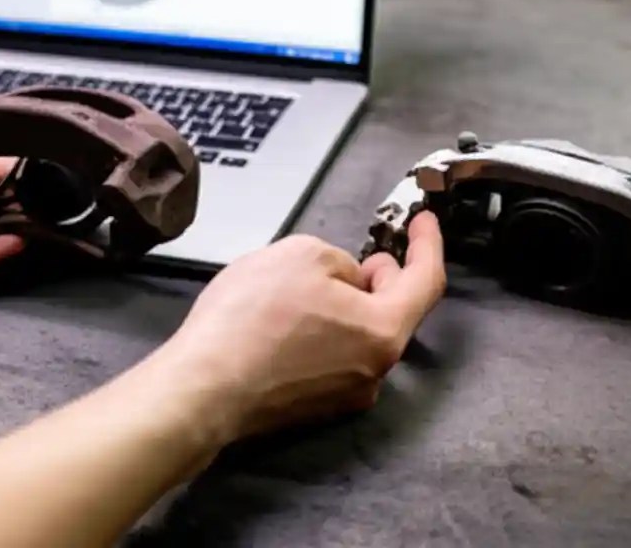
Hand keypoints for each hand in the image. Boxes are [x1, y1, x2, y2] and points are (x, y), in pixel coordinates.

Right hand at [159, 212, 445, 439]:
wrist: (202, 388)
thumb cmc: (252, 316)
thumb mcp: (303, 254)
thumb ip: (341, 260)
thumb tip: (346, 282)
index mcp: (384, 331)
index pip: (426, 281)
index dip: (428, 244)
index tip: (425, 222)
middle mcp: (374, 371)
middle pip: (394, 313)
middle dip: (385, 279)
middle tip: (367, 256)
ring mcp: (343, 396)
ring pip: (361, 338)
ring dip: (350, 307)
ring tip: (315, 286)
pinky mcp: (311, 408)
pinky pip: (333, 359)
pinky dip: (327, 333)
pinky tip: (291, 320)